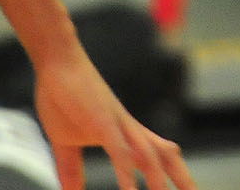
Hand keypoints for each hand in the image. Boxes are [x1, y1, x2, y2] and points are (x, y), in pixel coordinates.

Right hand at [34, 54, 194, 189]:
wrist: (57, 61)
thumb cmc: (63, 96)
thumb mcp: (64, 142)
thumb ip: (70, 169)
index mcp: (125, 135)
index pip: (156, 158)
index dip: (173, 176)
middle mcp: (129, 129)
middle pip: (164, 156)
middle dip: (181, 178)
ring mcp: (118, 124)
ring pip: (148, 155)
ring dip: (157, 181)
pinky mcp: (102, 121)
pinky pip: (119, 150)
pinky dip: (125, 172)